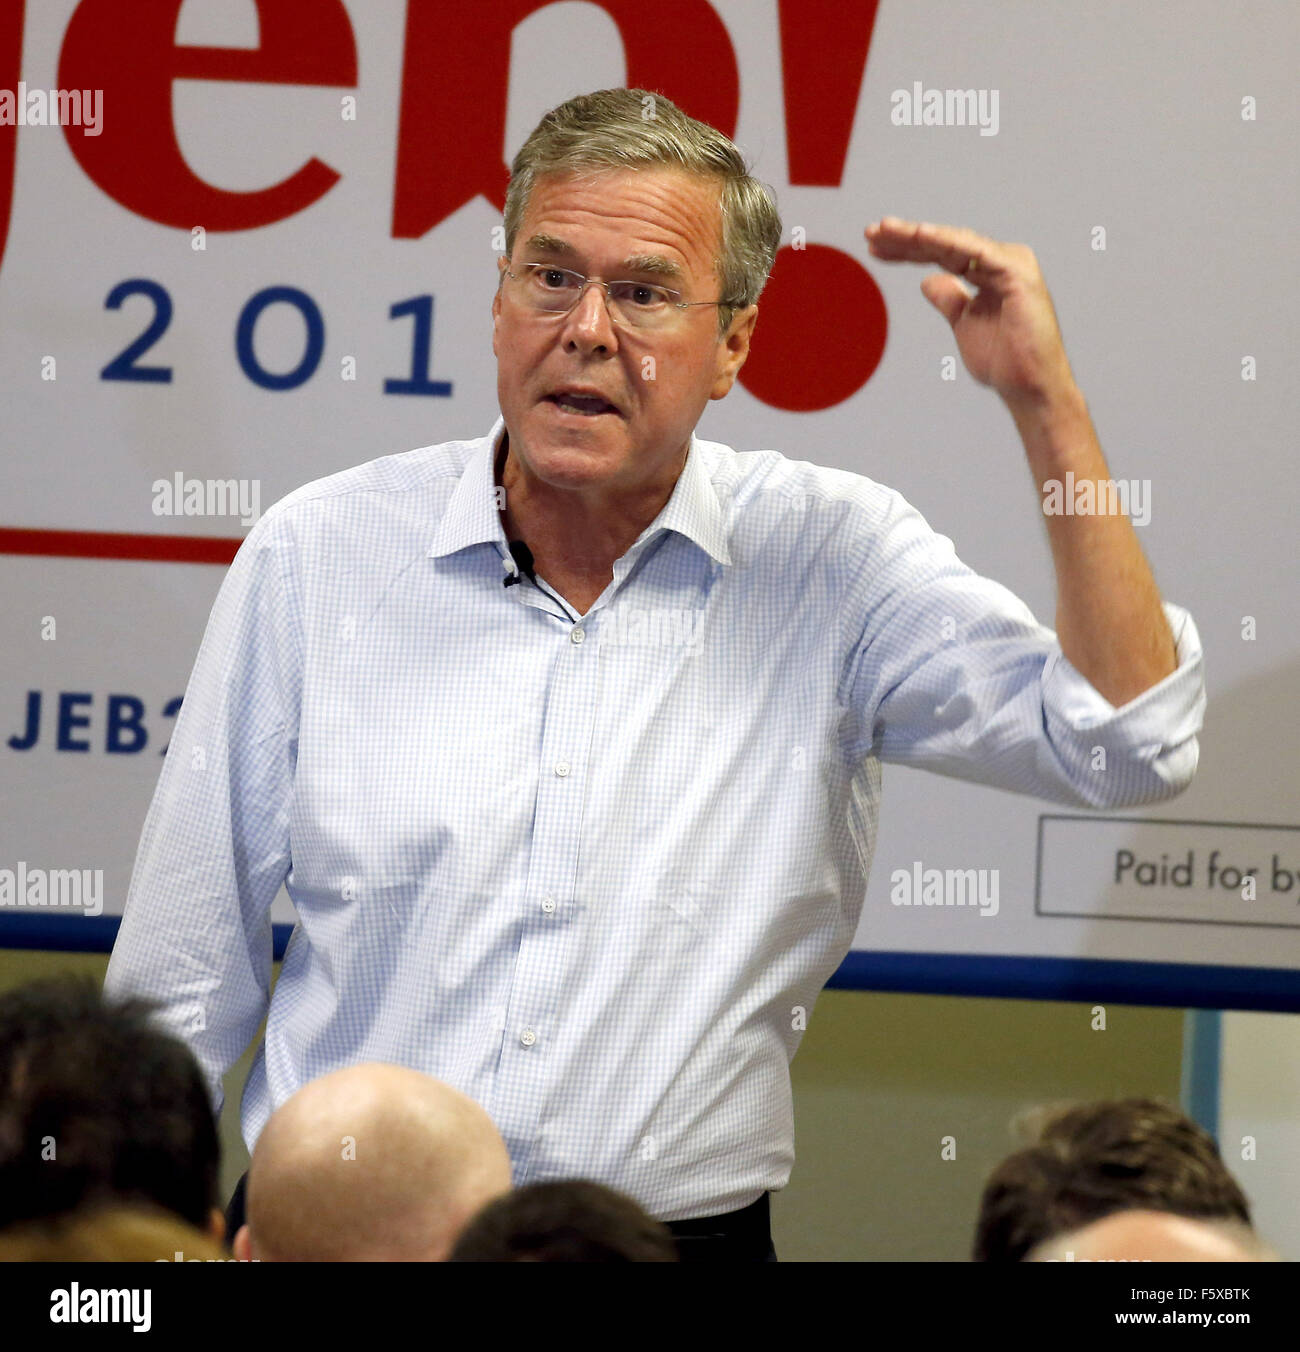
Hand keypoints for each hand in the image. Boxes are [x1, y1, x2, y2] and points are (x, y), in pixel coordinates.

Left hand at [865, 217, 1076, 411]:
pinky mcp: (1016, 273)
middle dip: (905, 237)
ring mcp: (1009, 263)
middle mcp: (999, 261)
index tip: (873, 249)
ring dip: (918, 234)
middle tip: (871, 231)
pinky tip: (920, 234)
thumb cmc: (1004, 360)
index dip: (906, 250)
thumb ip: (949, 299)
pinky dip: (947, 241)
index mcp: (987, 271)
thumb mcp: (963, 323)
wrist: (1028, 386)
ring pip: (954, 242)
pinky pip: (975, 252)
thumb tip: (927, 280)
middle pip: (944, 243)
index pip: (940, 254)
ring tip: (885, 229)